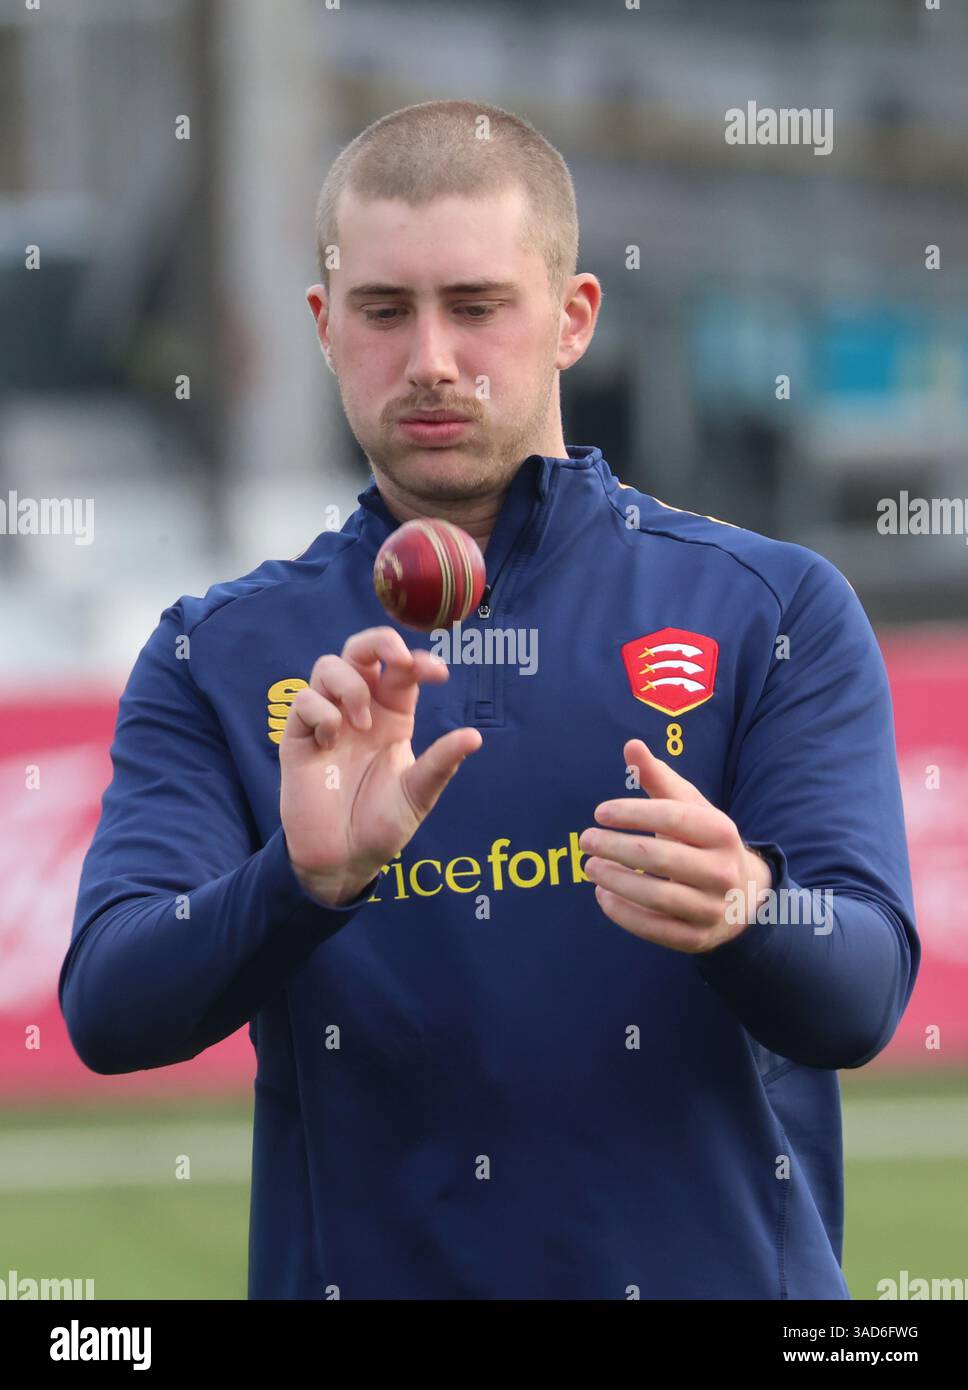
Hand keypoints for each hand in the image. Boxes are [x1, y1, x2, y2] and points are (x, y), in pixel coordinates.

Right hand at [279, 626, 482, 905]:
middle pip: (360, 649)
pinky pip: (303, 700)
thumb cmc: (382, 825)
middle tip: (399, 660)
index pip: (403, 670)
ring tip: (362, 724)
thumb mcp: (417, 794)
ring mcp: (327, 721)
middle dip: (379, 641)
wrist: (344, 859)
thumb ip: (441, 764)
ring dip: (350, 685)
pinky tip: (331, 741)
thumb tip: (475, 736)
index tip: (439, 674)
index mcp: (393, 716)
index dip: (419, 661)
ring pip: (328, 666)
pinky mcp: (297, 738)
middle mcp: (359, 710)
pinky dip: (321, 712)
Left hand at [578, 738, 772, 953]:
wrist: (745, 896)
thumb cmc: (705, 842)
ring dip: (615, 881)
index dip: (632, 814)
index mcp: (721, 832)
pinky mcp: (697, 938)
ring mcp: (711, 908)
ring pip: (657, 897)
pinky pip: (655, 929)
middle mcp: (722, 871)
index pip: (673, 818)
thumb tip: (631, 746)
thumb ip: (659, 779)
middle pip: (660, 858)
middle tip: (585, 840)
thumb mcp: (690, 808)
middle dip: (615, 847)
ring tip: (590, 867)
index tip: (599, 813)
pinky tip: (603, 896)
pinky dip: (624, 914)